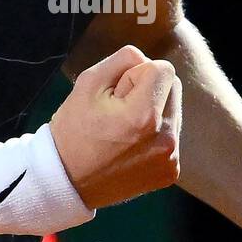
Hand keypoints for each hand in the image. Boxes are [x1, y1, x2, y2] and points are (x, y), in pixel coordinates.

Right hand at [48, 45, 180, 209]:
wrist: (67, 181)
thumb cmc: (73, 131)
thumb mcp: (87, 83)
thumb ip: (122, 60)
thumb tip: (145, 59)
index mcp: (144, 116)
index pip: (164, 69)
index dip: (136, 74)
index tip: (117, 95)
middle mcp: (165, 139)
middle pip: (174, 87)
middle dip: (150, 90)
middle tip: (120, 110)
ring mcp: (170, 158)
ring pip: (174, 111)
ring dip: (154, 112)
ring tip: (124, 129)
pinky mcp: (171, 172)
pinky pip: (172, 137)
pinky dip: (155, 135)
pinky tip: (130, 146)